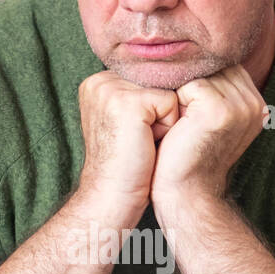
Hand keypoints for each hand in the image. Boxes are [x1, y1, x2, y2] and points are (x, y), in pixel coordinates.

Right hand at [75, 70, 179, 223]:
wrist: (112, 196)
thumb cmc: (126, 165)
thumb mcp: (127, 121)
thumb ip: (139, 94)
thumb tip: (176, 77)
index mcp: (98, 83)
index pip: (147, 79)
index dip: (152, 108)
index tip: (134, 134)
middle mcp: (100, 81)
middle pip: (158, 82)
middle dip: (158, 114)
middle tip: (138, 141)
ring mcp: (112, 90)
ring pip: (166, 92)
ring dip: (164, 120)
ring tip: (143, 142)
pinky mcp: (129, 103)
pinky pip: (171, 103)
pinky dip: (167, 127)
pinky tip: (146, 144)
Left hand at [150, 64, 267, 211]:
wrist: (185, 192)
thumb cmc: (187, 154)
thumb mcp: (208, 117)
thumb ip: (214, 88)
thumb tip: (194, 53)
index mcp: (256, 102)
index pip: (222, 65)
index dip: (198, 82)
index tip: (190, 114)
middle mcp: (254, 102)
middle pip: (212, 65)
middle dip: (189, 85)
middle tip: (183, 121)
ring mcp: (240, 106)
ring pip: (200, 72)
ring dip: (181, 93)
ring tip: (181, 124)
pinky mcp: (220, 111)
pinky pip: (189, 83)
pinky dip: (176, 101)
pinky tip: (178, 126)